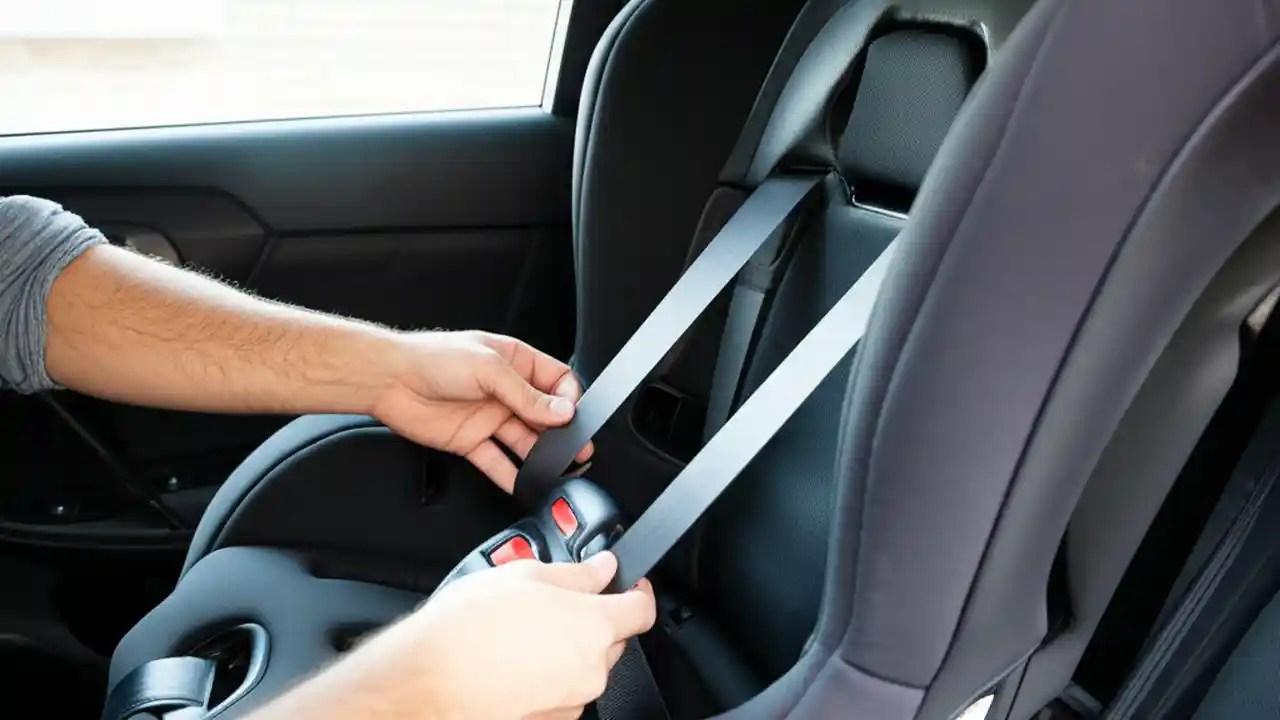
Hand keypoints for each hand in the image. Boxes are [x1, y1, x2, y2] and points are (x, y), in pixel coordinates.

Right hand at [248, 553, 656, 719]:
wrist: (427, 682)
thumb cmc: (468, 629)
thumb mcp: (524, 575)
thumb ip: (577, 573)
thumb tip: (603, 568)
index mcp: (594, 626)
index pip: (642, 609)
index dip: (637, 591)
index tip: (627, 582)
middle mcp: (591, 669)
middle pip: (612, 639)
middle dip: (591, 619)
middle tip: (552, 604)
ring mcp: (571, 700)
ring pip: (584, 666)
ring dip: (565, 649)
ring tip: (520, 634)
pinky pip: (560, 692)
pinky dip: (546, 677)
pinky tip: (512, 662)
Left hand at [371, 331, 593, 490]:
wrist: (390, 379)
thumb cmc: (432, 358)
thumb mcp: (488, 369)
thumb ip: (526, 395)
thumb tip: (562, 411)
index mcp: (515, 362)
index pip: (557, 382)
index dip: (569, 399)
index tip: (572, 416)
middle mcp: (505, 390)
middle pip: (544, 416)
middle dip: (561, 434)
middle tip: (576, 450)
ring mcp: (489, 417)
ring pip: (524, 441)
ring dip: (540, 456)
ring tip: (553, 469)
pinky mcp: (471, 440)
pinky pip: (496, 461)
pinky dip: (510, 474)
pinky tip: (523, 483)